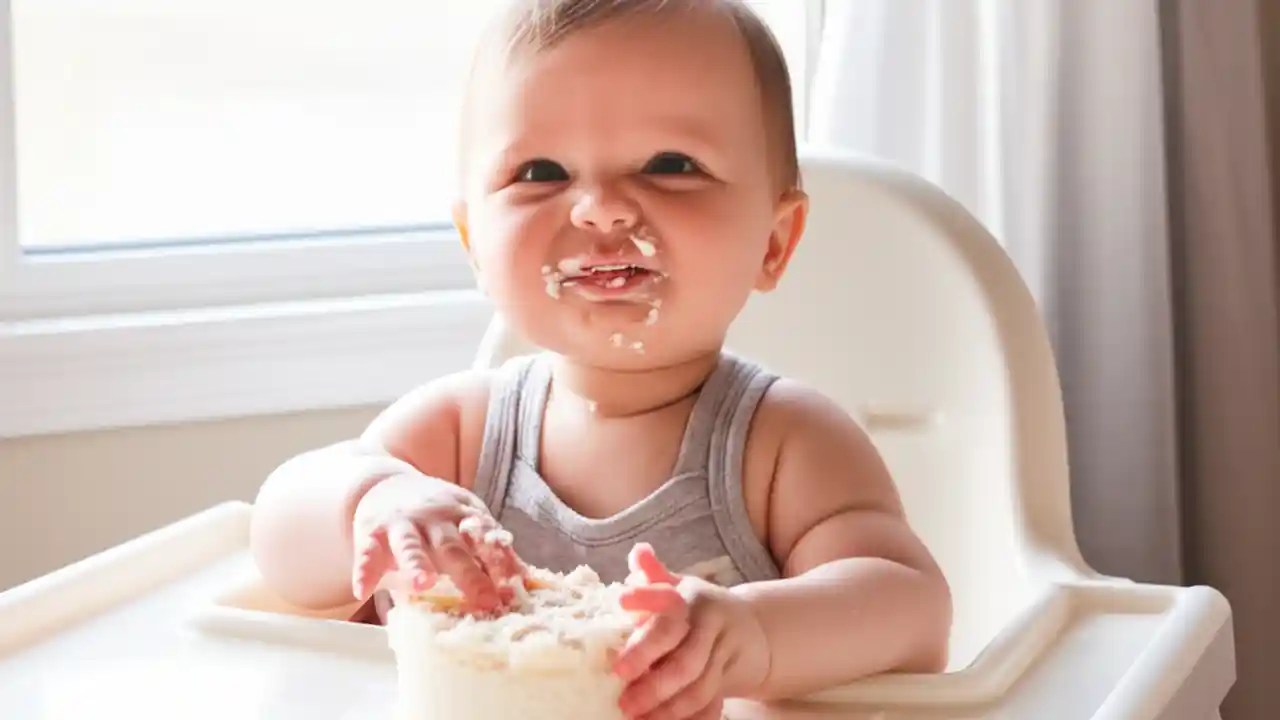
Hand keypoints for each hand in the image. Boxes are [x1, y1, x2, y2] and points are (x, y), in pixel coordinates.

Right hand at [351, 471, 523, 611]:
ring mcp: (402, 525)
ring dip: (416, 563)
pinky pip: (367, 553)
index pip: (485, 541)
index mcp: (462, 516)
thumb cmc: (436, 516)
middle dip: (469, 573)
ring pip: (410, 545)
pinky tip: (363, 590)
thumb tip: (527, 579)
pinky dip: (365, 570)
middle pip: (453, 547)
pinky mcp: (371, 533)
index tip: (515, 589)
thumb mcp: (466, 521)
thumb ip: (491, 549)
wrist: (386, 486)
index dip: (501, 563)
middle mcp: (434, 519)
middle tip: (485, 599)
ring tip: (422, 584)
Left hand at [613, 544, 770, 719]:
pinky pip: (711, 704)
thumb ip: (654, 575)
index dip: (646, 600)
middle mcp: (711, 625)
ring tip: (636, 717)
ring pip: (699, 687)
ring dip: (667, 707)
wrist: (753, 630)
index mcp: (691, 598)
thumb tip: (638, 551)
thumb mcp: (679, 587)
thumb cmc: (700, 609)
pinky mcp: (731, 680)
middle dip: (653, 679)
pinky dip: (689, 717)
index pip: (668, 600)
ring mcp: (725, 655)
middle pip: (685, 658)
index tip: (621, 603)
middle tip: (622, 696)